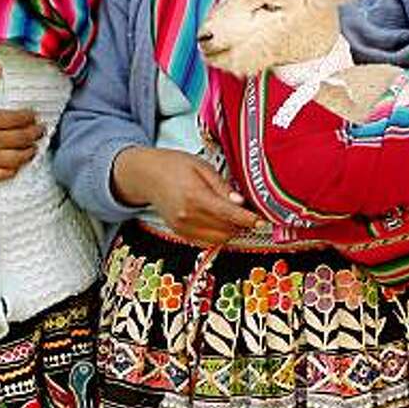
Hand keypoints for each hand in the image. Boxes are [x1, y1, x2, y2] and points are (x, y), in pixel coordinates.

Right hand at [0, 65, 43, 181]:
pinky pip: (3, 174)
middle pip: (23, 138)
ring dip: (30, 152)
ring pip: (18, 158)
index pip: (19, 119)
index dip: (30, 117)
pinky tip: (16, 166)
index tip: (34, 115)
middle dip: (36, 134)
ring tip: (33, 148)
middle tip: (41, 131)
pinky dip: (14, 171)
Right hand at [112, 147, 261, 244]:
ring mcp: (183, 228)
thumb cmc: (175, 165)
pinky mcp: (180, 233)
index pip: (228, 214)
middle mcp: (187, 216)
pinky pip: (207, 241)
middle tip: (249, 212)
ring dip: (231, 231)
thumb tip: (241, 202)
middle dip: (241, 224)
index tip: (261, 220)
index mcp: (195, 196)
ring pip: (218, 239)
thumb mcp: (202, 167)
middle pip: (226, 230)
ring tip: (234, 215)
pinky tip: (220, 221)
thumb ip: (222, 187)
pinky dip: (218, 235)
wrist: (147, 175)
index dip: (248, 219)